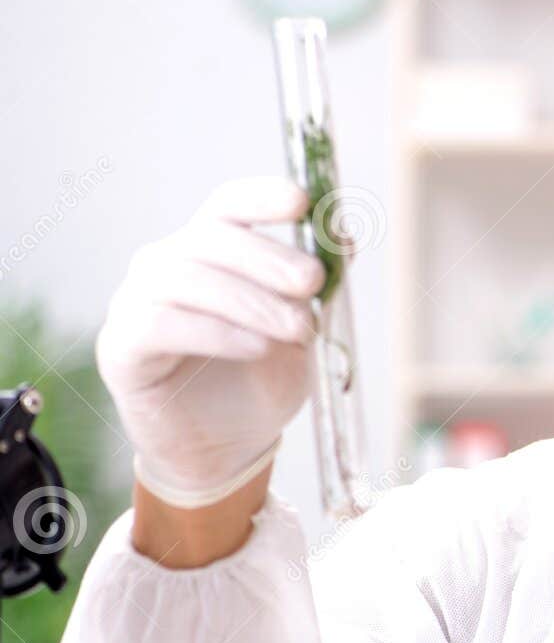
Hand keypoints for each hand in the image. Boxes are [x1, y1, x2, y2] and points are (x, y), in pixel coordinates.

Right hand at [98, 178, 322, 509]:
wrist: (228, 446)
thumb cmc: (260, 378)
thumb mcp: (302, 329)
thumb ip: (316, 289)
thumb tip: (344, 239)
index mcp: (211, 250)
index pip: (227, 205)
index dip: (262, 197)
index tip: (302, 202)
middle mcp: (167, 265)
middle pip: (211, 237)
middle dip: (269, 258)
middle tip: (313, 283)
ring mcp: (136, 302)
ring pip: (186, 279)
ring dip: (251, 301)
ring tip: (298, 329)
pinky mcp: (120, 346)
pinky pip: (159, 324)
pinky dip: (216, 332)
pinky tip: (256, 347)